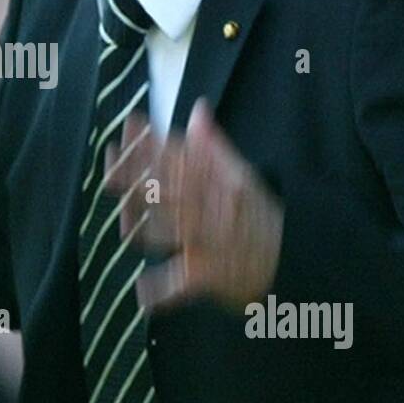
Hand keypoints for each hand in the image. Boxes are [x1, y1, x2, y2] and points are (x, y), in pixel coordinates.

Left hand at [104, 98, 283, 311]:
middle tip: (110, 163)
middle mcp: (212, 207)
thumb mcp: (243, 178)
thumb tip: (198, 110)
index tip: (129, 124)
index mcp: (220, 182)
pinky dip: (161, 291)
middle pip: (168, 187)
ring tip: (122, 222)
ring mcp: (208, 242)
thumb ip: (213, 147)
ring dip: (140, 224)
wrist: (293, 261)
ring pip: (167, 229)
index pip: (180, 155)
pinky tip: (143, 293)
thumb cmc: (260, 220)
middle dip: (135, 174)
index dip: (151, 140)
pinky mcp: (208, 275)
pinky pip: (180, 284)